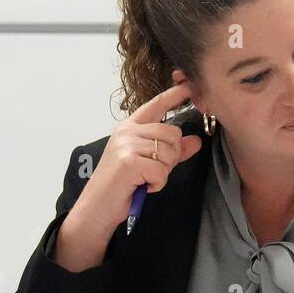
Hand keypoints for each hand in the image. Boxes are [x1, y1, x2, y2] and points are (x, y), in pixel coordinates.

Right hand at [71, 81, 204, 233]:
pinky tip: (143, 186)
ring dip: (163, 172)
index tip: (189, 85)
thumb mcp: (149, 163)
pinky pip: (161, 170)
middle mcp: (127, 131)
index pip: (156, 105)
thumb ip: (172, 151)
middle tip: (154, 170)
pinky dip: (157, 183)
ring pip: (169, 152)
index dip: (174, 95)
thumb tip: (196, 141)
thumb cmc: (122, 185)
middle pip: (173, 133)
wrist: (97, 208)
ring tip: (145, 178)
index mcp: (130, 127)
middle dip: (172, 156)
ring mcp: (126, 144)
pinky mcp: (128, 161)